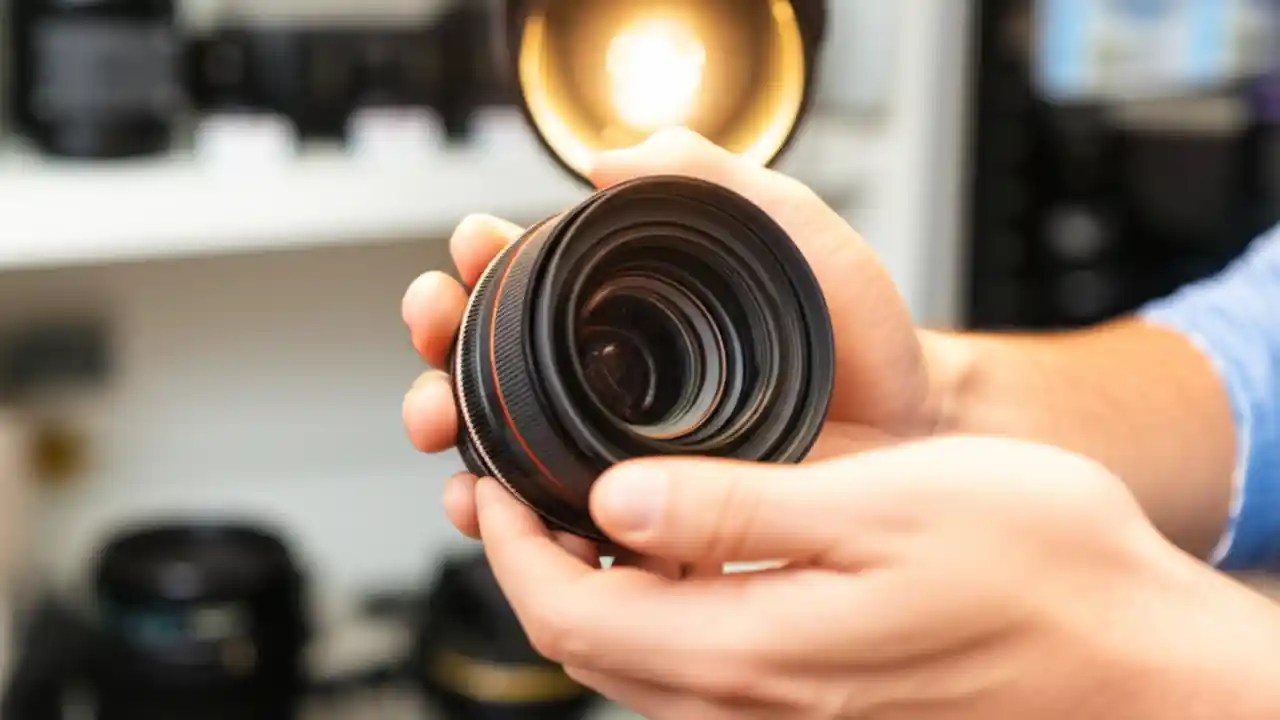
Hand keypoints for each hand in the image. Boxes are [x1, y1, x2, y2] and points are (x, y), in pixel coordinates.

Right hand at [401, 128, 930, 537]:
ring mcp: (617, 456)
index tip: (471, 253)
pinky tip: (491, 508)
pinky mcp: (638, 523)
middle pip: (491, 362)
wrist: (908, 434)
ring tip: (444, 428)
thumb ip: (717, 177)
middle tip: (434, 335)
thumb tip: (609, 158)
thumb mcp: (796, 234)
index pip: (528, 281)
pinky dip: (504, 521)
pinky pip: (550, 526)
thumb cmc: (860, 337)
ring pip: (502, 444)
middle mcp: (611, 382)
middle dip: (442, 345)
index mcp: (633, 311)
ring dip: (455, 431)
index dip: (482, 265)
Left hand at [475, 437, 1279, 719]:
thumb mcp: (881, 506)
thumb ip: (738, 509)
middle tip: (517, 484)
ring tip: (576, 503)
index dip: (512, 547)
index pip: (572, 614)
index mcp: (751, 649)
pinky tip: (671, 543)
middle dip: (532, 562)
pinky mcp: (812, 696)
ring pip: (634, 656)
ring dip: (585, 581)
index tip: (493, 481)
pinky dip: (651, 601)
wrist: (1131, 655)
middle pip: (587, 643)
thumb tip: (616, 499)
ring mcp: (781, 708)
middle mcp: (751, 699)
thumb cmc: (1036, 571)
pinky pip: (693, 660)